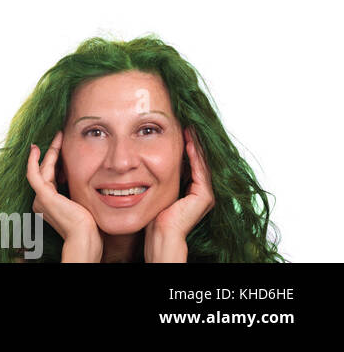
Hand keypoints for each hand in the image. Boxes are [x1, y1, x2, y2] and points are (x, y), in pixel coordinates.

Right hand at [27, 132, 100, 261]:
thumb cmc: (86, 225)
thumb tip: (80, 178)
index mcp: (48, 204)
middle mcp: (40, 201)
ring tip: (57, 137)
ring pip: (42, 170)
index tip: (59, 149)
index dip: (54, 162)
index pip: (50, 177)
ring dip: (49, 152)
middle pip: (45, 171)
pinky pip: (33, 174)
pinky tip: (36, 149)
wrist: (84, 236)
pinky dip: (33, 160)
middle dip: (52, 152)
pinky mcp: (43, 195)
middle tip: (59, 136)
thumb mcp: (80, 203)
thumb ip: (74, 191)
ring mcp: (40, 199)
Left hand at [144, 129, 213, 261]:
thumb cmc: (154, 214)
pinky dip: (195, 155)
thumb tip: (149, 158)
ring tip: (190, 128)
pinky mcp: (204, 197)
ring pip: (202, 162)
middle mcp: (202, 190)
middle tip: (186, 123)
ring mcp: (206, 194)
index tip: (180, 128)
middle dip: (193, 142)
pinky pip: (200, 170)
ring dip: (196, 145)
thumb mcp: (158, 187)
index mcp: (193, 189)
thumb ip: (160, 174)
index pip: (192, 161)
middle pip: (199, 160)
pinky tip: (190, 142)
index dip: (188, 145)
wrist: (159, 233)